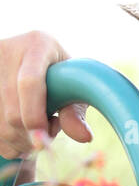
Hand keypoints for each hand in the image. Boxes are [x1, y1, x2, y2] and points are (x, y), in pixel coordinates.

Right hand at [0, 30, 92, 160]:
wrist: (32, 64)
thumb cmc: (61, 79)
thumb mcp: (74, 89)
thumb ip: (76, 112)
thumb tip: (84, 136)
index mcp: (38, 45)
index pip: (29, 82)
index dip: (35, 116)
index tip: (43, 138)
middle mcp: (9, 50)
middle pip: (13, 112)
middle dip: (30, 136)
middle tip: (44, 136)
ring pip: (1, 123)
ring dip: (18, 140)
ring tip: (32, 130)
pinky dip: (4, 140)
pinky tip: (16, 130)